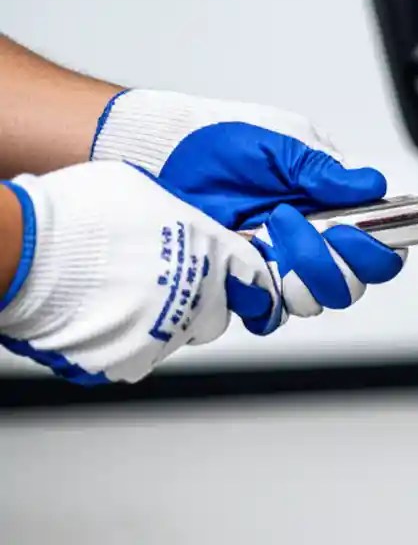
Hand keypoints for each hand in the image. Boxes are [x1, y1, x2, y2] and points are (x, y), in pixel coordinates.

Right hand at [0, 162, 278, 383]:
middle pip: (217, 313)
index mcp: (211, 255)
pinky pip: (136, 355)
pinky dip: (123, 340)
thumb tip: (187, 222)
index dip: (248, 281)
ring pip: (175, 335)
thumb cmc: (81, 214)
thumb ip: (182, 216)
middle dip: (199, 301)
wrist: (26, 252)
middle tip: (160, 282)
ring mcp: (164, 335)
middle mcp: (197, 300)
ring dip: (157, 319)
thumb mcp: (147, 191)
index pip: (255, 279)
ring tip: (115, 291)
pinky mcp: (129, 362)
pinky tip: (98, 313)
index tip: (246, 287)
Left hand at [89, 89, 404, 333]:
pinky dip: (261, 296)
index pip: (380, 251)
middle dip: (329, 260)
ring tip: (267, 229)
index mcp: (335, 213)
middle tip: (297, 222)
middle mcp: (313, 247)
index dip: (375, 252)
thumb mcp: (281, 147)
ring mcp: (279, 269)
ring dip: (296, 269)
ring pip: (313, 301)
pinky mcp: (243, 285)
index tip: (350, 230)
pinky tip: (245, 258)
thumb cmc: (221, 145)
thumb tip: (373, 185)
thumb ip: (326, 172)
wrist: (163, 158)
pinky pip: (267, 313)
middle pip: (351, 286)